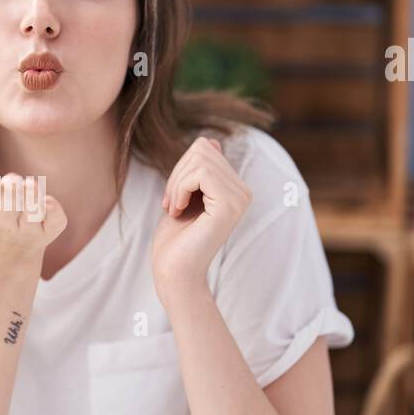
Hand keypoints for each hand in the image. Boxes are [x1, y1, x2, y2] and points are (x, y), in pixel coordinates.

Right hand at [0, 172, 67, 263]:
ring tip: (26, 186)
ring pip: (33, 210)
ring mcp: (28, 230)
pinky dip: (53, 208)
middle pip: (9, 203)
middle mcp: (5, 226)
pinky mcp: (49, 230)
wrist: (6, 253)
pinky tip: (46, 201)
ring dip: (31, 195)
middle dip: (10, 188)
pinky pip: (57, 219)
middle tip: (9, 183)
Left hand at [152, 136, 251, 298]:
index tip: (172, 197)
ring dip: (176, 182)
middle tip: (170, 203)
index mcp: (235, 188)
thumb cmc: (175, 239)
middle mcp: (243, 192)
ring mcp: (240, 198)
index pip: (206, 148)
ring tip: (174, 207)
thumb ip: (198, 171)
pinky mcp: (229, 205)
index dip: (180, 167)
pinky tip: (177, 210)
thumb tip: (212, 141)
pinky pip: (200, 173)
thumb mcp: (185, 195)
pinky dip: (179, 188)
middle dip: (177, 173)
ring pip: (200, 158)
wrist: (174, 272)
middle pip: (202, 149)